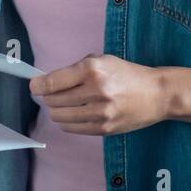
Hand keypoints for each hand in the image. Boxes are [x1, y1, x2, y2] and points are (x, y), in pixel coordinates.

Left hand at [28, 54, 167, 134]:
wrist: (156, 94)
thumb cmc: (127, 74)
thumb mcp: (102, 60)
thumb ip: (75, 69)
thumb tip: (48, 81)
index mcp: (92, 70)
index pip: (53, 82)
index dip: (38, 86)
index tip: (34, 86)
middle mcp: (95, 91)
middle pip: (53, 101)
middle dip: (47, 98)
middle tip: (50, 94)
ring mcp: (100, 113)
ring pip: (60, 117)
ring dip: (55, 111)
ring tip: (61, 105)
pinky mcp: (104, 129)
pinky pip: (72, 128)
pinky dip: (66, 122)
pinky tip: (72, 114)